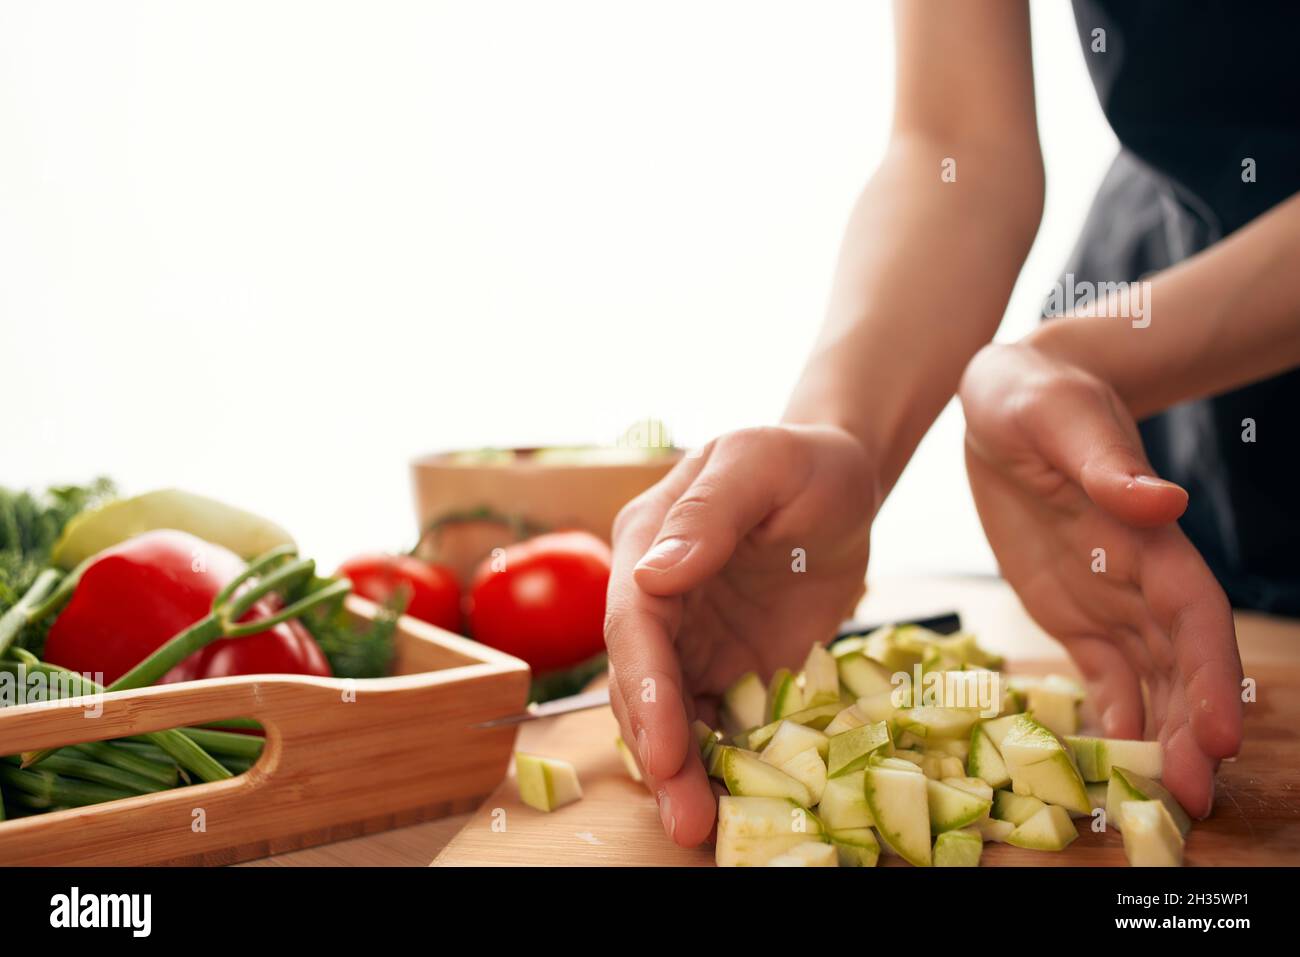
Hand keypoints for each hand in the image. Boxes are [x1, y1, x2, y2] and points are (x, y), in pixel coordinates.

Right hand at [604, 425, 876, 845]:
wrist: (843, 480)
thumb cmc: (803, 458)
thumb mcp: (761, 463)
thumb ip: (710, 512)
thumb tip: (655, 576)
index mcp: (649, 544)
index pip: (633, 626)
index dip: (645, 691)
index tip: (665, 750)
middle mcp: (659, 599)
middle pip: (645, 685)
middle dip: (660, 753)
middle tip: (686, 821)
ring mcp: (693, 639)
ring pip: (675, 715)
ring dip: (683, 773)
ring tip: (703, 831)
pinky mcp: (732, 667)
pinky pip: (720, 722)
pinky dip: (723, 764)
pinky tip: (739, 803)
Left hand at [959, 343, 1243, 816]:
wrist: (1007, 400)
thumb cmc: (1037, 397)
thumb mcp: (1062, 420)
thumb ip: (1108, 465)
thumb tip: (1161, 502)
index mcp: (1149, 536)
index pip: (1195, 617)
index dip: (1213, 675)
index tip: (1224, 733)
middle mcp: (1139, 578)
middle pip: (1179, 666)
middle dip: (1191, 729)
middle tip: (1191, 800)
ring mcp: (1107, 598)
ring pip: (1147, 680)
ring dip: (1159, 737)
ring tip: (1165, 801)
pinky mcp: (1071, 609)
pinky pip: (1100, 673)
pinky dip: (1112, 717)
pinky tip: (1116, 760)